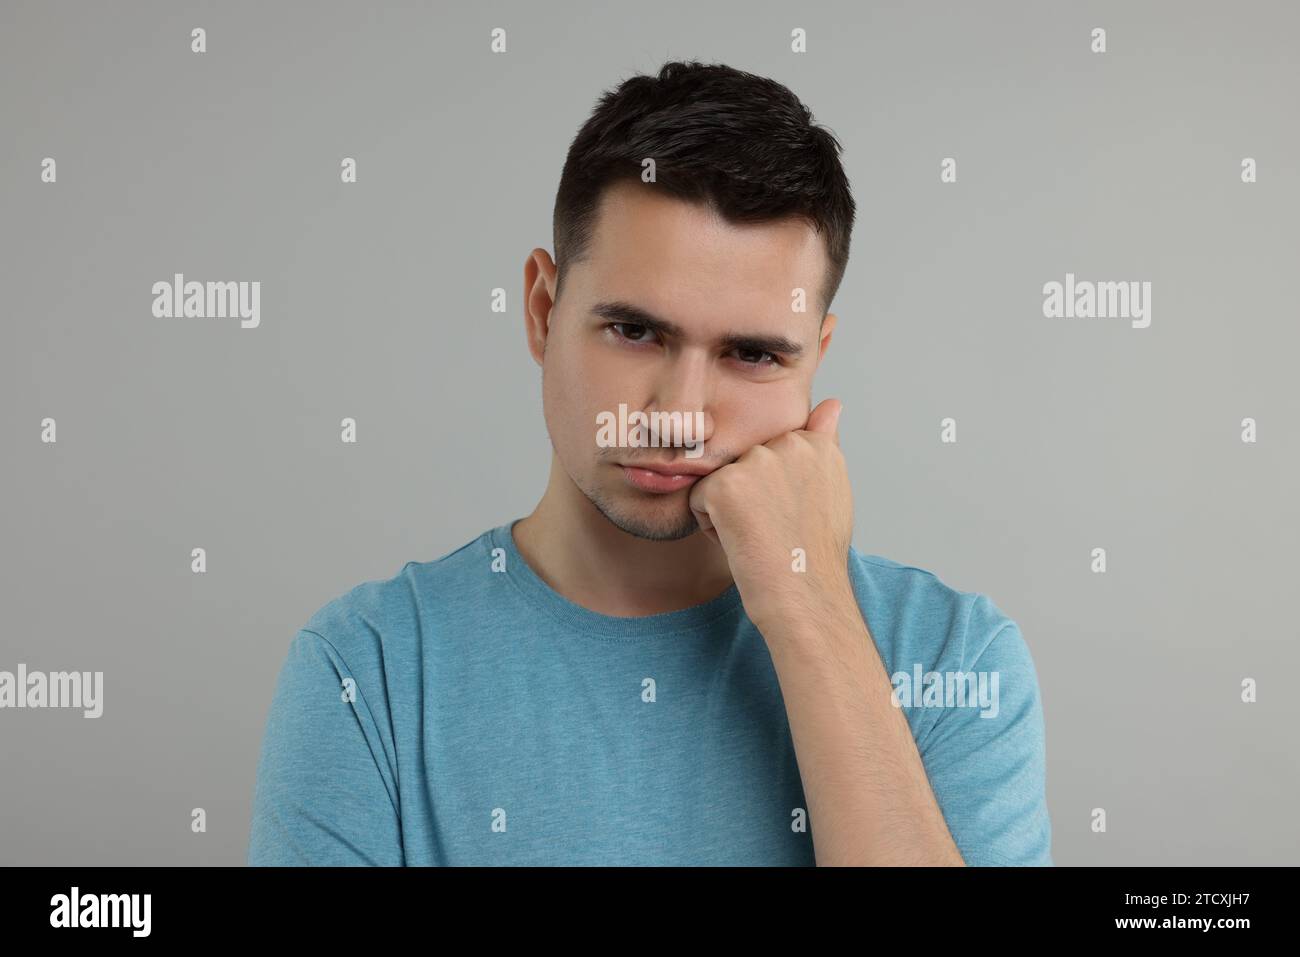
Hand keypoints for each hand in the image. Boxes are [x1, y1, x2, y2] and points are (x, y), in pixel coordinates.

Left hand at [688, 398, 854, 632]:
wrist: (805, 596)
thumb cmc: (816, 554)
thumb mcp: (831, 489)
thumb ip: (824, 442)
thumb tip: (831, 403)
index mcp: (817, 444)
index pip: (771, 453)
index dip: (775, 492)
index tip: (793, 518)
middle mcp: (789, 443)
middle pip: (742, 464)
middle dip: (749, 496)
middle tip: (776, 529)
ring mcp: (756, 462)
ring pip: (720, 481)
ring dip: (730, 510)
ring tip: (761, 536)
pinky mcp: (724, 484)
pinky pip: (699, 501)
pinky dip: (712, 527)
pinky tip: (743, 542)